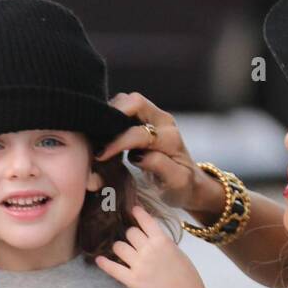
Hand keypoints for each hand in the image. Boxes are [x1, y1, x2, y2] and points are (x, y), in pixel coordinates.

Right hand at [95, 91, 223, 217]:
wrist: (190, 183)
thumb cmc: (182, 186)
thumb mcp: (176, 183)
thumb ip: (159, 166)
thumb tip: (139, 155)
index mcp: (170, 138)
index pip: (139, 132)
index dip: (118, 142)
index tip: (101, 155)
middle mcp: (164, 122)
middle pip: (135, 102)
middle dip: (113, 114)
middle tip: (98, 135)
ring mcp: (155, 117)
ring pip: (128, 101)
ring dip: (112, 113)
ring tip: (100, 134)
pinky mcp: (147, 118)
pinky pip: (126, 108)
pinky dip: (113, 116)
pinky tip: (106, 132)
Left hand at [96, 204, 206, 287]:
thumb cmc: (186, 277)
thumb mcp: (177, 252)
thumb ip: (162, 243)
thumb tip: (150, 236)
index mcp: (162, 241)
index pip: (146, 221)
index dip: (138, 214)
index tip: (133, 209)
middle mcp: (148, 250)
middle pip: (130, 233)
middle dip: (131, 236)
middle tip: (134, 243)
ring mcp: (139, 265)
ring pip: (119, 247)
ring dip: (120, 248)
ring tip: (124, 254)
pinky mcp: (132, 280)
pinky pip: (113, 268)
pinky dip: (105, 264)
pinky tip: (99, 260)